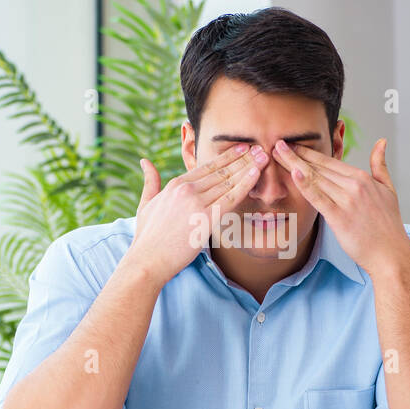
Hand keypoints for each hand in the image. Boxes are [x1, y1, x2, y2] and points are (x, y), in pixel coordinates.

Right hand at [126, 144, 269, 284]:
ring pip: (228, 182)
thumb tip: (146, 162)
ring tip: (264, 157)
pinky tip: (256, 174)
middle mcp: (187, 190)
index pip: (207, 166)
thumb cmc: (147, 237)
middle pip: (221, 171)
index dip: (228, 157)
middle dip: (243, 159)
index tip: (243, 148)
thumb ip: (150, 181)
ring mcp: (196, 203)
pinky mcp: (205, 219)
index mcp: (175, 184)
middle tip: (260, 148)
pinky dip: (245, 185)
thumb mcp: (146, 203)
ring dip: (248, 168)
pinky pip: (230, 199)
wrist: (147, 260)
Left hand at [270, 137, 409, 277]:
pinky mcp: (339, 217)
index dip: (309, 152)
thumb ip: (379, 165)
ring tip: (275, 154)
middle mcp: (353, 185)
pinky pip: (318, 198)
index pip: (330, 161)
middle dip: (296, 155)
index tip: (293, 145)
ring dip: (293, 165)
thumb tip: (381, 142)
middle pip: (319, 167)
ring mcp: (346, 200)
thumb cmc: (388, 225)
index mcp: (362, 178)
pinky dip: (305, 185)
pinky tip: (293, 173)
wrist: (390, 253)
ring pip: (315, 178)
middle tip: (277, 144)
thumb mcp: (388, 189)